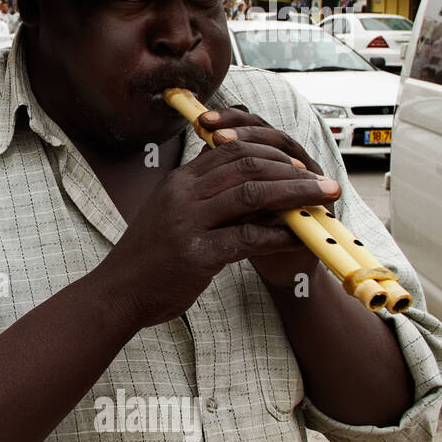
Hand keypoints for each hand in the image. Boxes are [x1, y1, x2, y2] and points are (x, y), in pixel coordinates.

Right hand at [101, 133, 340, 327]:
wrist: (118, 292)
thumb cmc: (150, 257)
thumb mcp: (170, 212)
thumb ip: (201, 193)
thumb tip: (241, 175)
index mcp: (178, 181)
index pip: (230, 149)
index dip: (271, 152)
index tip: (298, 165)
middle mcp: (182, 194)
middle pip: (247, 165)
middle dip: (292, 170)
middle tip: (322, 182)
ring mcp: (187, 222)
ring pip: (253, 193)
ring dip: (296, 195)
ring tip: (323, 201)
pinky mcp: (196, 254)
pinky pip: (248, 237)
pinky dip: (280, 235)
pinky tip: (299, 238)